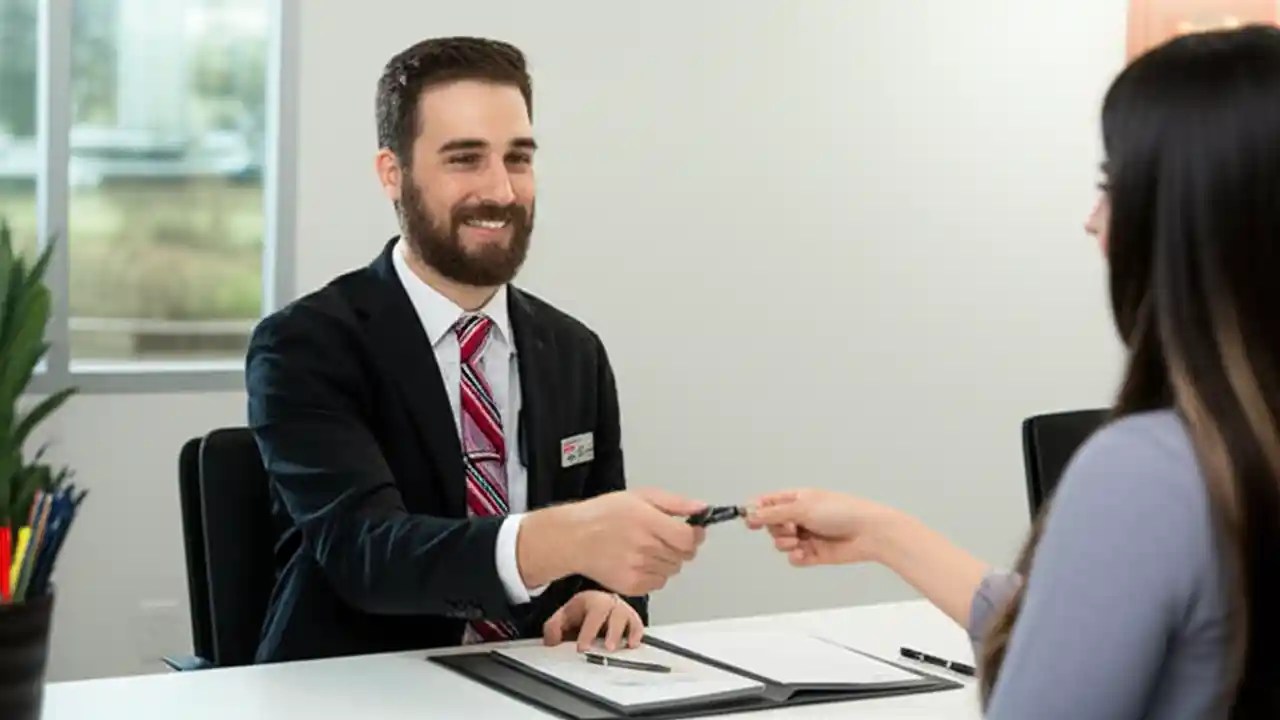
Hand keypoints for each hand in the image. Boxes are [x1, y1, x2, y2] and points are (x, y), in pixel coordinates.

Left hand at [543, 590, 643, 651]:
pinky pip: (638, 625)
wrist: (593, 608)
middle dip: (611, 632)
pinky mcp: (632, 621)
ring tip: (621, 647)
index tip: (583, 647)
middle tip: (607, 648)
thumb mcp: (563, 618)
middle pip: (613, 613)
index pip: (592, 613)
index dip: (588, 631)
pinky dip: (637, 634)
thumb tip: (552, 640)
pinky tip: (632, 644)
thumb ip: (554, 628)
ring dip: (626, 633)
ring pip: (628, 618)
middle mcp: (608, 603)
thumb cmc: (580, 614)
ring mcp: (622, 611)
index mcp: (590, 600)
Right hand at [575, 488, 706, 594]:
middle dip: (680, 547)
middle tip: (663, 537)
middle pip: (684, 556)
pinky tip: (639, 561)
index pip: (689, 538)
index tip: (692, 531)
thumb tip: (702, 509)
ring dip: (667, 560)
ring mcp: (638, 568)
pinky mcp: (631, 585)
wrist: (573, 538)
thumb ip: (675, 503)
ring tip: (646, 548)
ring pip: (673, 570)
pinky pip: (658, 583)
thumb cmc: (603, 514)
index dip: (695, 535)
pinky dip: (654, 574)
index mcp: (648, 521)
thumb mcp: (640, 496)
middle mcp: (645, 546)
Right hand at [745, 489, 901, 565]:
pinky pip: (794, 558)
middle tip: (791, 527)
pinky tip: (803, 553)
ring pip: (781, 543)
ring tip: (798, 541)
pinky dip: (796, 557)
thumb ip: (774, 513)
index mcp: (798, 499)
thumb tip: (750, 514)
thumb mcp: (803, 508)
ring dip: (785, 543)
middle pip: (772, 525)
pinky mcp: (814, 554)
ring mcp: (807, 535)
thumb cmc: (842, 512)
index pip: (769, 502)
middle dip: (776, 528)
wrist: (869, 533)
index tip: (748, 519)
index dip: (756, 510)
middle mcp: (801, 516)